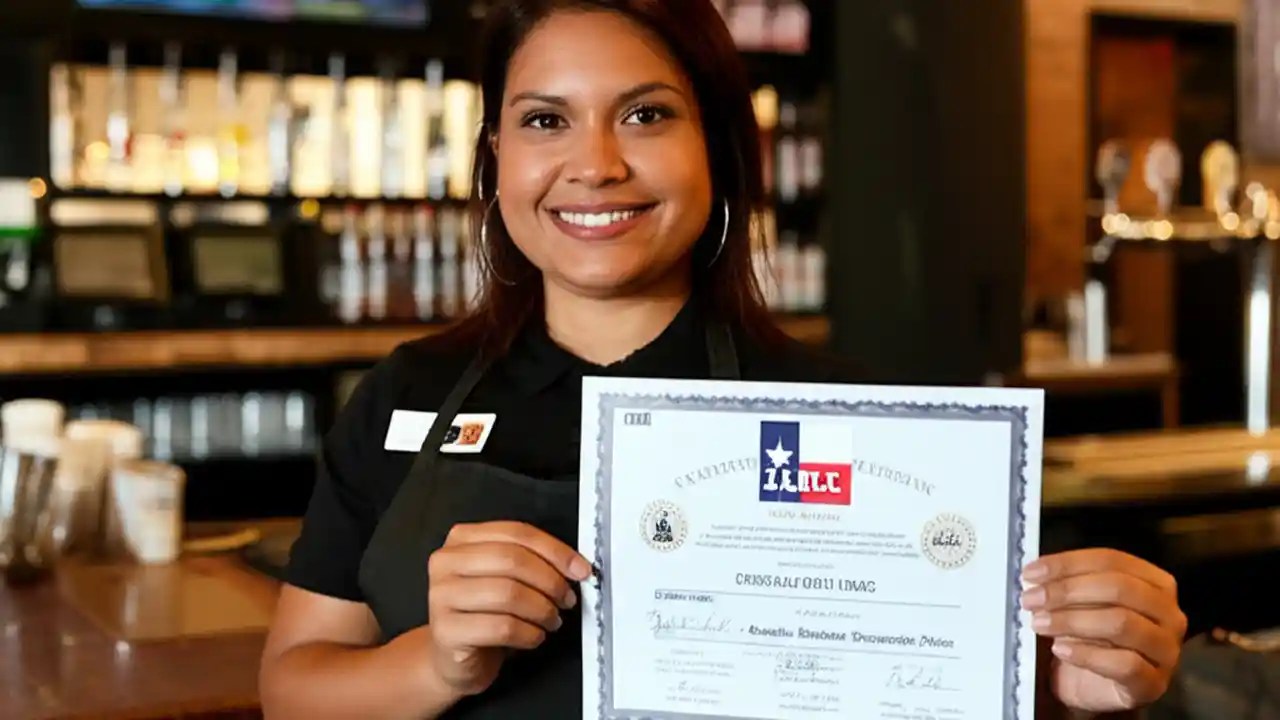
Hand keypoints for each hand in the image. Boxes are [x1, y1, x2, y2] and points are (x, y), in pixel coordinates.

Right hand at [426, 521, 592, 695]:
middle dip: (550, 581)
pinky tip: (534, 636)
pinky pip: (502, 627)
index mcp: (462, 539)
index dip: (555, 550)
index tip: (580, 568)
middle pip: (512, 560)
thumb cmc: (484, 615)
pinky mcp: (446, 631)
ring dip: (542, 610)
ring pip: (508, 594)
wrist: (455, 659)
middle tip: (566, 599)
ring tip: (551, 620)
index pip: (517, 532)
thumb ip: (532, 561)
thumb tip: (574, 564)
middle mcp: (446, 562)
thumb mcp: (505, 579)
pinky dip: (529, 633)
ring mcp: (441, 596)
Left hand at [1021, 548, 1186, 713]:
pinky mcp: (1153, 683)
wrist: (1094, 687)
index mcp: (1155, 583)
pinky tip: (1059, 649)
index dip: (1068, 563)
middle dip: (1068, 590)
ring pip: (1121, 623)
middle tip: (1032, 599)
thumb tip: (1036, 575)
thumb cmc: (1090, 637)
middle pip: (1119, 588)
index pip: (1113, 560)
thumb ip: (1067, 584)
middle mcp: (1169, 614)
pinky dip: (1086, 654)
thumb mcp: (1081, 604)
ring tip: (1040, 623)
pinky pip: (1124, 664)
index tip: (1032, 572)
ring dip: (1072, 620)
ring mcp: (1166, 650)